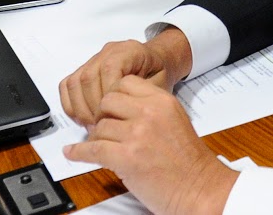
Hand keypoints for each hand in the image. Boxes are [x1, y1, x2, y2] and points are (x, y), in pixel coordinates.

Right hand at [58, 34, 190, 123]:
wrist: (157, 61)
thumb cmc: (159, 75)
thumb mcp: (160, 87)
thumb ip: (142, 99)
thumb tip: (122, 120)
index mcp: (130, 51)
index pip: (110, 69)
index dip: (107, 96)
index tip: (112, 119)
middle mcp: (109, 50)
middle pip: (89, 77)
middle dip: (92, 107)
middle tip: (99, 129)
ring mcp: (95, 58)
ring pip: (75, 81)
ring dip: (80, 108)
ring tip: (92, 126)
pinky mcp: (85, 67)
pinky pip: (68, 84)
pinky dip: (71, 104)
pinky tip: (83, 119)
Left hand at [63, 77, 235, 214]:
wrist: (200, 189)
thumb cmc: (190, 162)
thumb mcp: (175, 120)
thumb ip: (151, 110)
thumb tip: (123, 111)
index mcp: (162, 101)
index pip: (125, 83)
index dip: (114, 95)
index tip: (111, 107)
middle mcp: (149, 113)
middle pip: (108, 101)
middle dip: (102, 114)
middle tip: (104, 126)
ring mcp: (137, 135)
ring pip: (100, 127)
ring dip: (95, 137)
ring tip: (97, 145)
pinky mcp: (127, 158)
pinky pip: (93, 149)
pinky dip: (79, 152)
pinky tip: (73, 152)